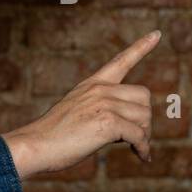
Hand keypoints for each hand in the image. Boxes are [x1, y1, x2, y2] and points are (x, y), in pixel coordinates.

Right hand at [2, 30, 160, 178]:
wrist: (34, 145)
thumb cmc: (51, 135)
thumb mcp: (76, 111)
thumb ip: (98, 109)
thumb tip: (125, 125)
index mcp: (92, 84)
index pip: (121, 61)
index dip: (141, 47)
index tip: (157, 34)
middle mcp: (100, 90)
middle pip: (144, 96)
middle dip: (144, 118)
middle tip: (136, 136)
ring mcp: (104, 104)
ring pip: (145, 117)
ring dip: (145, 135)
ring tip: (136, 148)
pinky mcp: (108, 123)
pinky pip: (139, 136)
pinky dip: (144, 148)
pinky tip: (143, 157)